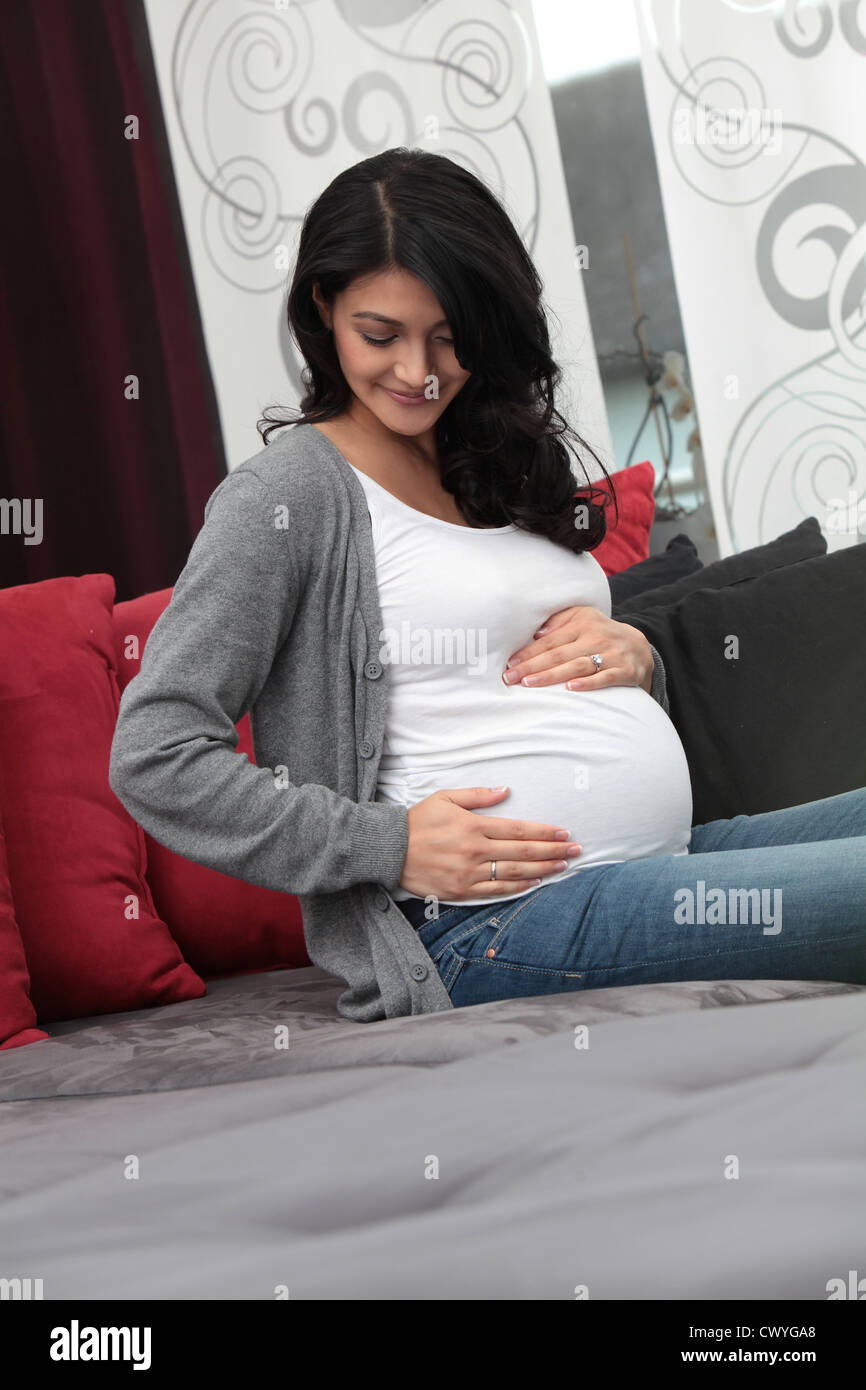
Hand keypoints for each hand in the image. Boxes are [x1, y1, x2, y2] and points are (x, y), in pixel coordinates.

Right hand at [398, 785, 581, 900]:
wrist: (388, 850)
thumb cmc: (417, 821)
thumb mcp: (444, 798)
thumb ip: (477, 795)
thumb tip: (505, 790)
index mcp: (473, 826)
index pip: (518, 830)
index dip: (545, 832)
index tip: (564, 833)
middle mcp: (475, 851)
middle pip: (523, 852)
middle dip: (553, 851)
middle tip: (576, 850)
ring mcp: (469, 873)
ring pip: (515, 873)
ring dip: (542, 870)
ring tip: (563, 866)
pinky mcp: (461, 891)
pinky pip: (497, 890)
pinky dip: (519, 887)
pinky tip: (535, 882)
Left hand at [501, 605, 653, 693]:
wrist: (640, 647)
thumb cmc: (601, 633)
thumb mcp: (583, 617)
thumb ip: (559, 620)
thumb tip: (536, 633)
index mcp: (582, 624)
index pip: (550, 640)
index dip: (529, 652)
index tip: (510, 663)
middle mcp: (596, 637)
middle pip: (559, 654)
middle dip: (532, 667)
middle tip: (510, 678)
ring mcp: (611, 654)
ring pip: (577, 666)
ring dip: (552, 676)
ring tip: (530, 683)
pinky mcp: (625, 671)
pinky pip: (605, 678)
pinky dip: (588, 683)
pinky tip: (570, 688)